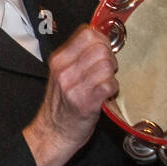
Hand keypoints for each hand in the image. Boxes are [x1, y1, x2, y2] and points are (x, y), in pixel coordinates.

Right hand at [23, 25, 115, 165]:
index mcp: (58, 59)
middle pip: (100, 48)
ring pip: (107, 65)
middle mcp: (64, 70)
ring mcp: (74, 87)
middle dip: (110, 57)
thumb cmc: (61, 103)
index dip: (101, 39)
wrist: (53, 132)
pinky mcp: (86, 103)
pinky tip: (106, 94)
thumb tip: (101, 39)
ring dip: (112, 74)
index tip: (102, 50)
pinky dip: (113, 89)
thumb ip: (77, 56)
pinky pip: (110, 85)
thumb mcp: (61, 73)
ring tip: (105, 82)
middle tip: (106, 69)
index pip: (87, 33)